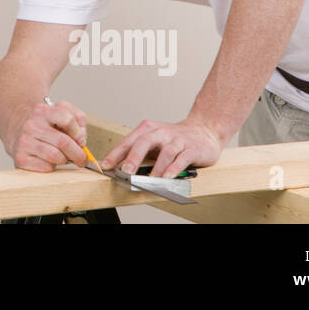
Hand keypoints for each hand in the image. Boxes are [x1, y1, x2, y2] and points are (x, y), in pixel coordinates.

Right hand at [7, 98, 88, 171]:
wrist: (18, 134)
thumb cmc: (46, 127)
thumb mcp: (61, 114)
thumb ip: (77, 119)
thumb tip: (81, 139)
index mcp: (42, 111)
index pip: (67, 119)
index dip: (79, 133)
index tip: (81, 141)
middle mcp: (31, 124)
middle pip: (63, 141)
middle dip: (77, 153)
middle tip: (81, 159)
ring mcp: (24, 141)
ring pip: (55, 155)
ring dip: (64, 160)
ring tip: (62, 158)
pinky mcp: (20, 158)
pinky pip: (46, 167)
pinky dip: (52, 167)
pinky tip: (49, 162)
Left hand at [100, 118, 222, 177]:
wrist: (203, 130)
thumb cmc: (173, 138)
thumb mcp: (153, 140)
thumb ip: (138, 151)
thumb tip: (119, 167)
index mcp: (148, 129)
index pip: (129, 141)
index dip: (116, 153)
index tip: (105, 165)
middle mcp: (161, 133)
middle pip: (144, 142)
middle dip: (133, 158)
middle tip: (126, 171)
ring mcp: (177, 140)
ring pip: (165, 152)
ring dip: (156, 168)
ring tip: (149, 180)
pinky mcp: (191, 149)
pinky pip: (181, 159)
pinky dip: (174, 169)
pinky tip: (167, 177)